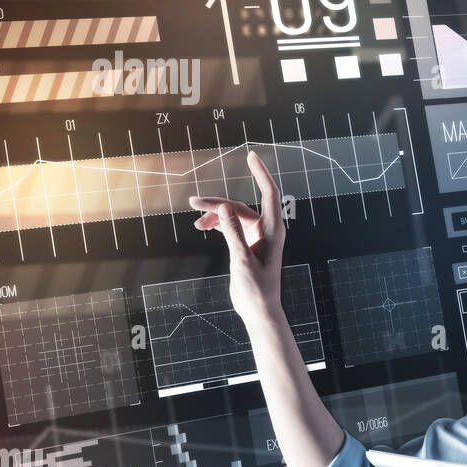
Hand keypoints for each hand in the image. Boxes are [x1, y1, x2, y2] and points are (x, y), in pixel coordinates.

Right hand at [188, 150, 284, 325]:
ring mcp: (258, 235)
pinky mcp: (249, 243)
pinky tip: (203, 227)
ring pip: (234, 215)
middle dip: (217, 203)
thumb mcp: (242, 261)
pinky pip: (232, 225)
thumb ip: (233, 233)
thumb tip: (223, 207)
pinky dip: (218, 224)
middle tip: (192, 202)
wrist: (259, 311)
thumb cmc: (256, 289)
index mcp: (274, 230)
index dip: (260, 173)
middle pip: (241, 205)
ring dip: (215, 215)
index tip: (251, 155)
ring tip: (195, 222)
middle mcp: (268, 229)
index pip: (269, 193)